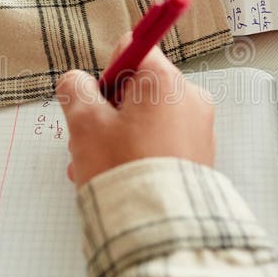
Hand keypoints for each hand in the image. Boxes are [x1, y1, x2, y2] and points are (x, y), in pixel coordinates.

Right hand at [55, 35, 214, 186]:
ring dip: (119, 136)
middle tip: (91, 141)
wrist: (161, 226)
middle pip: (139, 87)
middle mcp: (190, 97)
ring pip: (148, 118)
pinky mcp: (201, 155)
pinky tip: (121, 176)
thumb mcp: (84, 124)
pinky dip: (141, 152)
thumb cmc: (123, 169)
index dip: (108, 71)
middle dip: (110, 112)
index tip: (98, 99)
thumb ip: (75, 90)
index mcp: (165, 80)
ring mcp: (200, 127)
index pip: (133, 50)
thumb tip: (77, 81)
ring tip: (98, 167)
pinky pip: (164, 141)